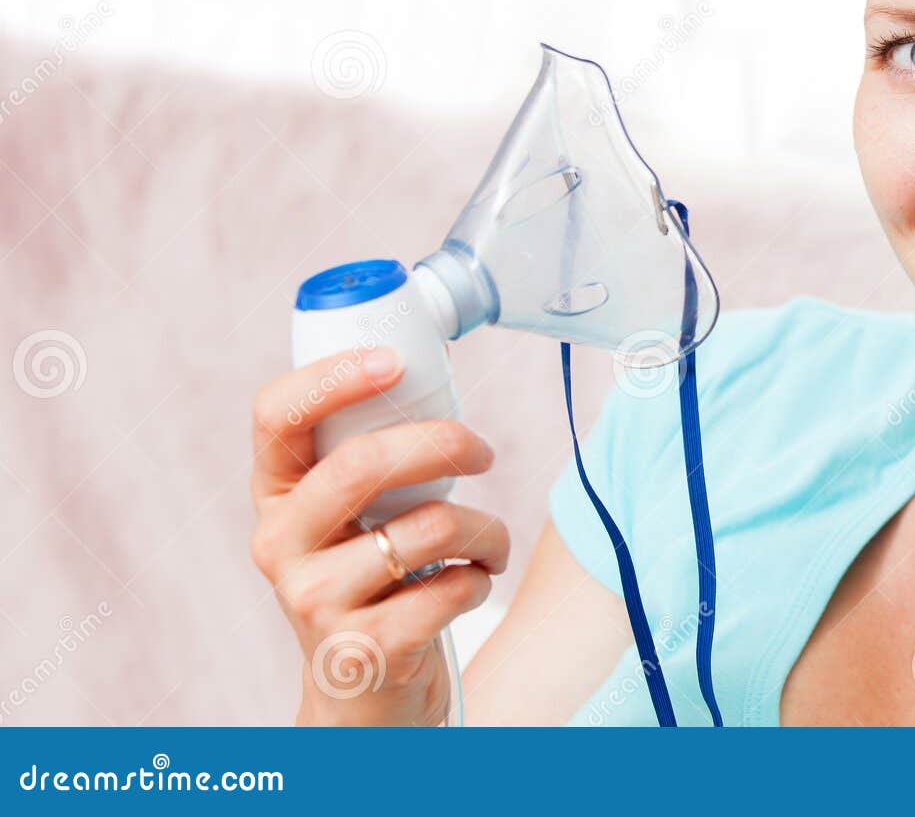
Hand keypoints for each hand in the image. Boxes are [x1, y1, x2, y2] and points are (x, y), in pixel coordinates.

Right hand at [248, 346, 506, 724]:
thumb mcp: (350, 519)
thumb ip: (370, 459)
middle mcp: (280, 545)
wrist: (363, 700)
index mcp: (276, 496)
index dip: (334, 377)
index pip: (277, 416)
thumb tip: (431, 374)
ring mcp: (315, 602)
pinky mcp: (365, 650)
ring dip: (487, 529)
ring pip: (430, 526)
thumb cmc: (372, 584)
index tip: (395, 362)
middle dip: (444, 443)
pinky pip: (452, 587)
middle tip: (482, 452)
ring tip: (488, 543)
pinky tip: (468, 585)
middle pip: (363, 463)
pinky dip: (482, 579)